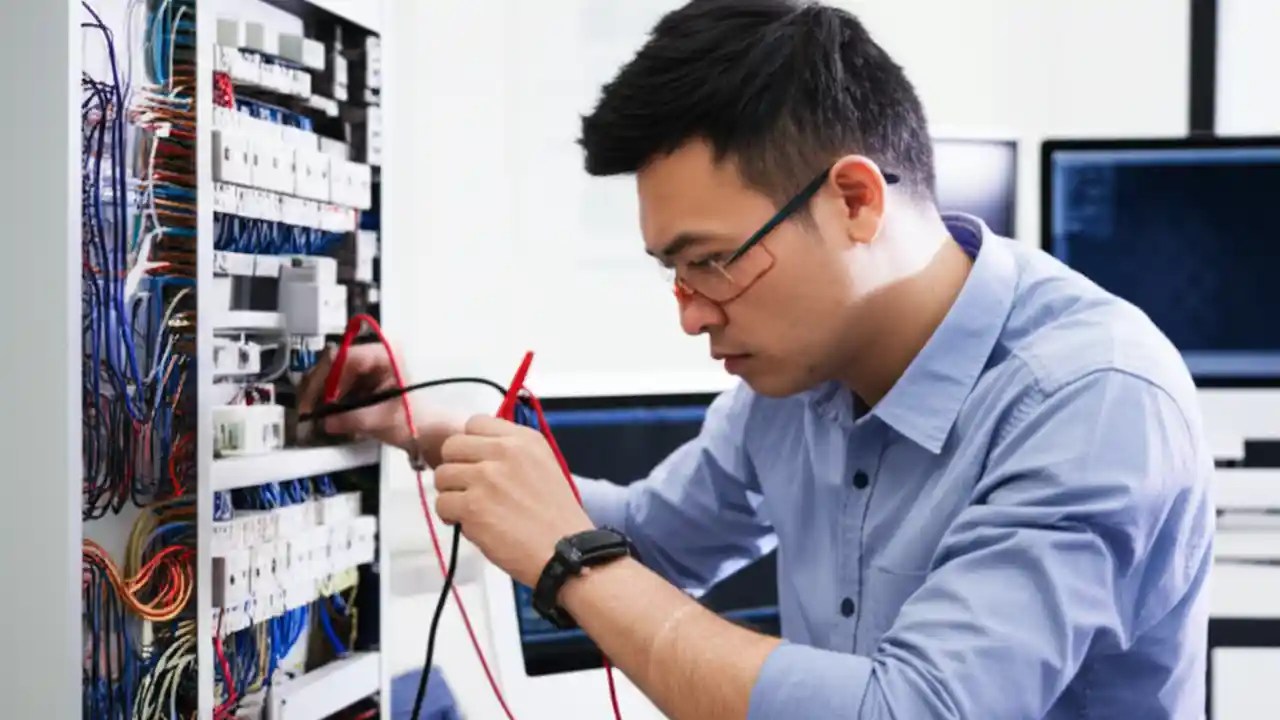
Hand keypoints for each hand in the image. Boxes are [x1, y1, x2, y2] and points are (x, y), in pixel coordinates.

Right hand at [295, 344, 460, 465]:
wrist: (431, 432)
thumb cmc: (417, 420)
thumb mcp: (380, 420)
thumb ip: (349, 418)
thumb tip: (325, 419)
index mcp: (385, 354)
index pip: (341, 358)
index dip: (322, 380)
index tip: (312, 400)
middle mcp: (377, 354)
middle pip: (335, 364)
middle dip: (319, 389)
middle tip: (308, 410)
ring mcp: (372, 366)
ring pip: (335, 375)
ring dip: (324, 395)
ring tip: (316, 414)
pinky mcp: (368, 379)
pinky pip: (342, 384)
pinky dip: (333, 399)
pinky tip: (328, 413)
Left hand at [434, 415, 593, 586]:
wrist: (565, 550)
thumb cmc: (557, 517)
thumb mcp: (544, 466)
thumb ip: (512, 454)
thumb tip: (476, 454)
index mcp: (523, 439)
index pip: (476, 422)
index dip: (470, 444)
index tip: (475, 461)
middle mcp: (503, 451)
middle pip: (452, 446)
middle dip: (454, 467)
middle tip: (466, 486)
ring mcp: (485, 477)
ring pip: (442, 475)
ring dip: (451, 493)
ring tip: (468, 508)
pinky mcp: (472, 506)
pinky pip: (442, 503)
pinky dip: (450, 516)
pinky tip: (468, 523)